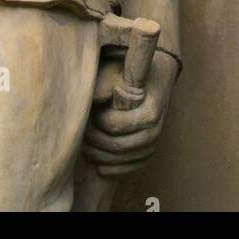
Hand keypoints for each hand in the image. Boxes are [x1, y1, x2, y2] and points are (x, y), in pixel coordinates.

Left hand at [82, 52, 177, 176]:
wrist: (156, 71)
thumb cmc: (130, 68)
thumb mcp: (117, 69)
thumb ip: (105, 84)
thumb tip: (94, 101)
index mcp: (151, 108)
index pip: (119, 125)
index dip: (101, 123)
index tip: (89, 114)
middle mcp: (157, 127)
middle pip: (122, 146)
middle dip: (98, 143)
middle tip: (81, 135)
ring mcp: (155, 140)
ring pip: (128, 160)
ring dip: (104, 158)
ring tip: (85, 149)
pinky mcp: (150, 149)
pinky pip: (134, 167)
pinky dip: (116, 170)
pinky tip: (99, 167)